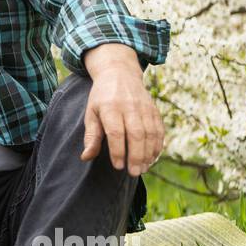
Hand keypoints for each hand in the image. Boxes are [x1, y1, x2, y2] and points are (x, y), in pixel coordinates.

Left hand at [79, 44, 164, 176]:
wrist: (120, 73)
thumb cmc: (101, 97)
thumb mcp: (91, 113)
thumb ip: (91, 136)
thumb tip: (86, 157)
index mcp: (110, 107)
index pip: (116, 132)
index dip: (118, 150)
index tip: (118, 166)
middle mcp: (129, 106)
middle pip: (136, 134)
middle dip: (136, 155)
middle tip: (134, 172)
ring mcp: (144, 107)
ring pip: (151, 133)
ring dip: (149, 153)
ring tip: (143, 168)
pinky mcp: (154, 109)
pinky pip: (159, 129)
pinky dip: (158, 145)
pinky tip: (153, 157)